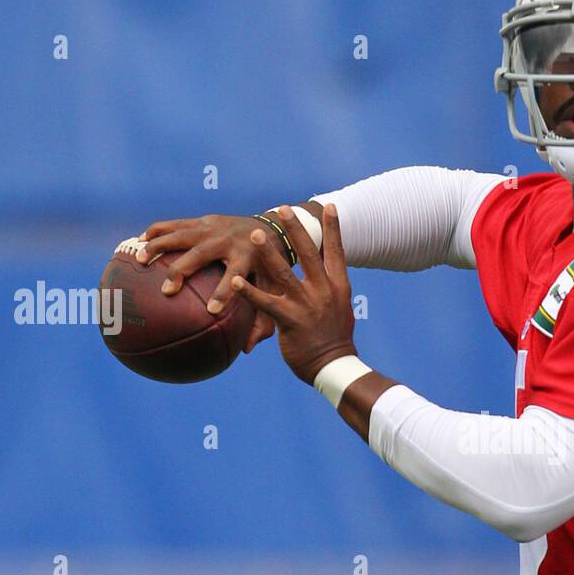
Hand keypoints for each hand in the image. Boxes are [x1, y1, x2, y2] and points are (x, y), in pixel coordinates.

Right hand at [135, 213, 281, 351]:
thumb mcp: (271, 291)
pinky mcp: (203, 220)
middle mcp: (227, 240)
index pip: (235, 276)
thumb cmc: (268, 270)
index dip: (224, 293)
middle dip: (181, 271)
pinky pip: (175, 225)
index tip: (212, 310)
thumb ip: (262, 321)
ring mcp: (213, 227)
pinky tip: (138, 242)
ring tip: (139, 260)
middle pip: (200, 255)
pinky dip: (156, 232)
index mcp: (247, 258)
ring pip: (181, 235)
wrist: (271, 229)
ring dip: (158, 246)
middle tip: (166, 291)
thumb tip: (247, 350)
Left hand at [230, 205, 356, 384]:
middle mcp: (324, 291)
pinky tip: (233, 281)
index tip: (328, 206)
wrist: (335, 367)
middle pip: (309, 254)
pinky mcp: (291, 320)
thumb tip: (327, 280)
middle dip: (295, 230)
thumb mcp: (340, 311)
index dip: (333, 228)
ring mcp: (307, 305)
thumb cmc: (335, 341)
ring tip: (255, 234)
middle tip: (282, 209)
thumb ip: (330, 292)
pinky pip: (266, 303)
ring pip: (284, 273)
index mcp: (338, 287)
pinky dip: (248, 291)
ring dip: (268, 253)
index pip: (336, 251)